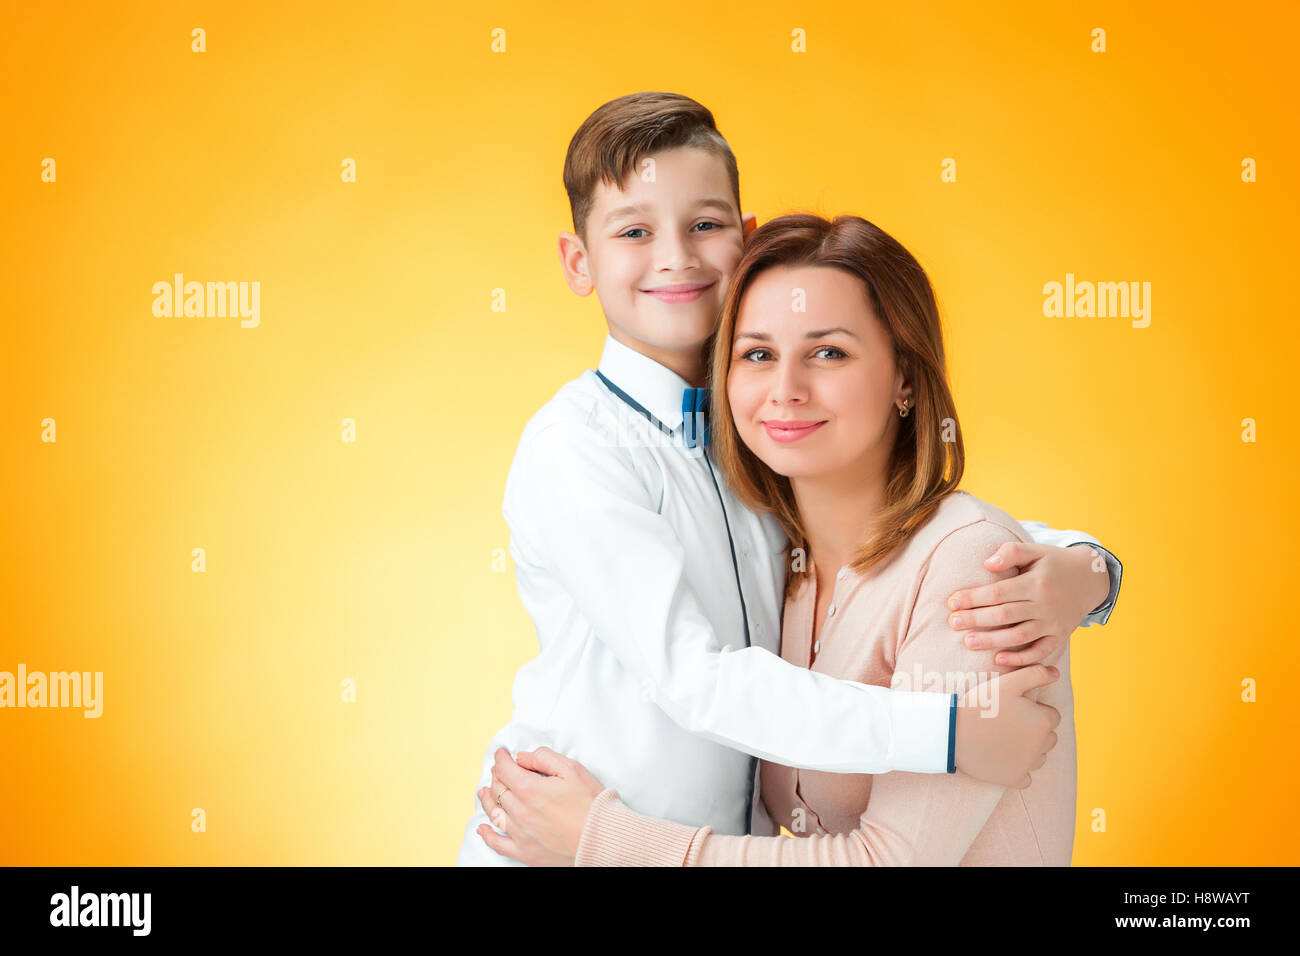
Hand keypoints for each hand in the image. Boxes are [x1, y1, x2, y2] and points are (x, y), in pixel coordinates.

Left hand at [475, 747, 604, 865]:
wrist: (602, 839)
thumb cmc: (591, 803)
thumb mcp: (572, 770)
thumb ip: (543, 758)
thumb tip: (522, 757)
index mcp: (530, 789)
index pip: (505, 769)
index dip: (501, 758)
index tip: (501, 754)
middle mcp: (520, 812)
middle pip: (499, 789)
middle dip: (497, 776)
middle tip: (499, 770)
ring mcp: (520, 833)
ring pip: (495, 813)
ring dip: (487, 799)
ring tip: (483, 792)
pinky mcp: (525, 852)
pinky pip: (498, 844)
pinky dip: (487, 835)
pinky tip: (482, 829)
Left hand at [946, 541, 1109, 666]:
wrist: (1091, 578)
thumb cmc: (1055, 563)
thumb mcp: (1036, 550)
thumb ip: (1011, 552)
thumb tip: (987, 563)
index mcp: (1036, 582)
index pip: (998, 592)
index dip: (973, 598)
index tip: (951, 602)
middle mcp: (1045, 604)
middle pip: (1005, 615)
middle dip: (976, 619)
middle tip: (952, 623)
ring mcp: (1053, 623)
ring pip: (1019, 636)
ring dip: (992, 641)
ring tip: (968, 642)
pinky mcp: (1060, 636)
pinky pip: (1040, 651)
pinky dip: (1021, 658)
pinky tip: (999, 660)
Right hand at [954, 663, 1060, 787]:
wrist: (953, 732)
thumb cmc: (981, 705)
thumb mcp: (1007, 682)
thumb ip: (1035, 674)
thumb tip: (1056, 673)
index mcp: (1043, 721)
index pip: (1051, 715)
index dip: (1034, 710)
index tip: (1014, 708)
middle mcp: (1042, 745)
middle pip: (1048, 737)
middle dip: (1034, 730)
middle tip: (1008, 722)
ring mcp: (1028, 764)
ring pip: (1039, 756)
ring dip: (1028, 749)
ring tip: (1003, 739)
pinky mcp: (1015, 778)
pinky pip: (1026, 777)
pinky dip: (1018, 770)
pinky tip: (1003, 759)